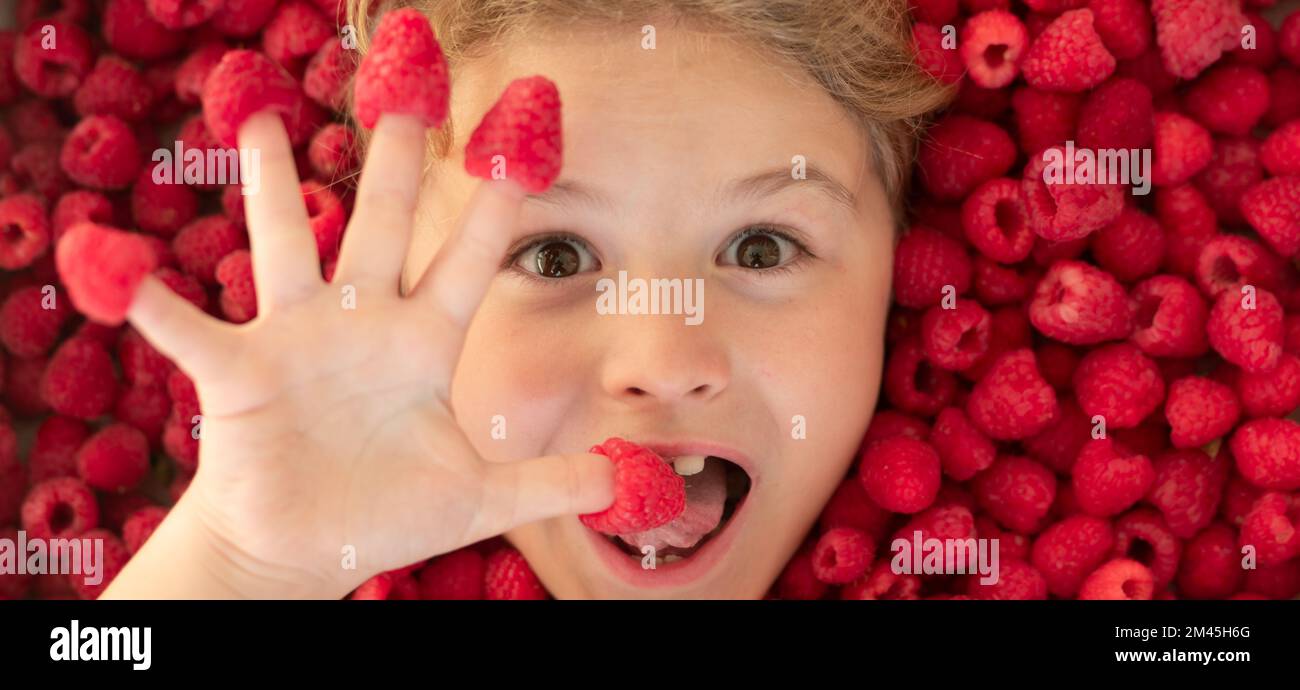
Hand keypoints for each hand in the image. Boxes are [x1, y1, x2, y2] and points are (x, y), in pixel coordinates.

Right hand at [103, 111, 612, 598]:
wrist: (302, 550)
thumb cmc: (385, 515)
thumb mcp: (477, 500)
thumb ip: (546, 484)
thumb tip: (621, 483)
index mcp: (424, 344)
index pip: (469, 258)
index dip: (498, 203)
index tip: (523, 142)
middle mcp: (363, 324)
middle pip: (384, 222)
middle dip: (396, 158)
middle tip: (407, 87)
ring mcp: (297, 340)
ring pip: (287, 243)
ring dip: (273, 185)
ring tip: (262, 116)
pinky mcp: (240, 375)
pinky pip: (191, 333)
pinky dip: (156, 305)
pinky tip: (121, 270)